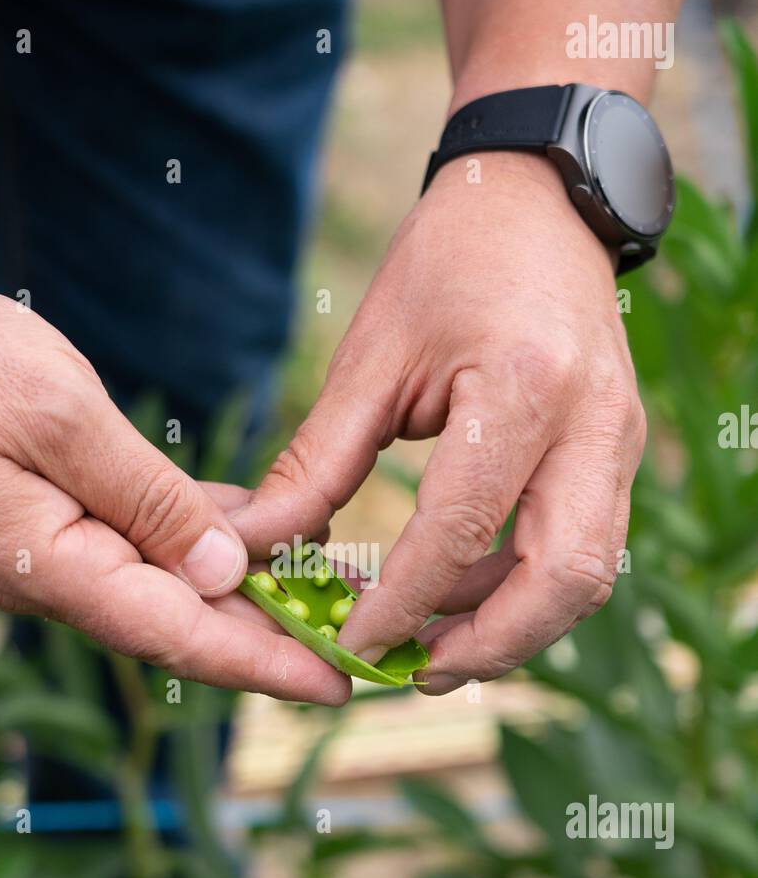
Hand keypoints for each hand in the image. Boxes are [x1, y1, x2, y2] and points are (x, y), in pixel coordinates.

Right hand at [0, 252, 348, 704]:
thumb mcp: (62, 420)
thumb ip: (150, 500)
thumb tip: (226, 571)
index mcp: (55, 568)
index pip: (180, 636)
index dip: (265, 665)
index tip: (337, 688)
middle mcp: (61, 576)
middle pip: (188, 621)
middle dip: (276, 635)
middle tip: (365, 636)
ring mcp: (61, 550)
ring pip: (176, 584)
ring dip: (254, 588)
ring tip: (338, 586)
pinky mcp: (65, 517)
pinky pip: (153, 540)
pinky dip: (212, 539)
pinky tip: (271, 531)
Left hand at [231, 152, 645, 692]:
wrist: (539, 204)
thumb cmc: (447, 264)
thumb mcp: (371, 355)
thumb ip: (317, 462)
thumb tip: (259, 549)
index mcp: (521, 387)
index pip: (464, 527)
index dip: (406, 602)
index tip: (353, 646)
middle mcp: (591, 423)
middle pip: (565, 579)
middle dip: (489, 645)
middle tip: (413, 672)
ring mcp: (619, 442)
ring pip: (586, 577)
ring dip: (510, 627)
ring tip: (428, 643)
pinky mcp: (618, 454)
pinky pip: (584, 550)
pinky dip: (524, 590)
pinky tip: (461, 596)